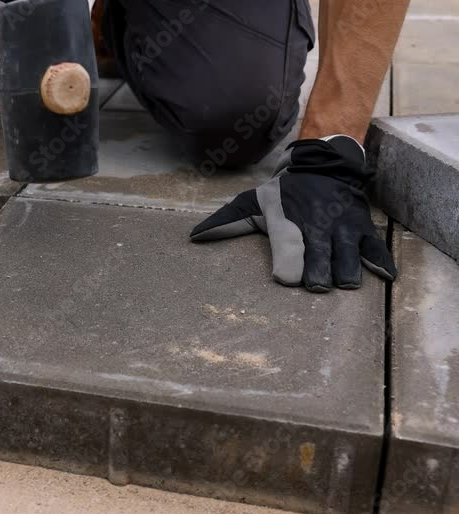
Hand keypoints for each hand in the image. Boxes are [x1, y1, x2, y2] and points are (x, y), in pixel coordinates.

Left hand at [190, 135, 396, 291]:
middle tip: (312, 285)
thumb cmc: (284, 193)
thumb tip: (193, 237)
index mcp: (288, 221)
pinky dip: (380, 262)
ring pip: (348, 256)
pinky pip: (377, 249)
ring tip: (341, 282)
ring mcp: (344, 228)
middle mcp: (318, 225)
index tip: (284, 278)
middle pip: (320, 257)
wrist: (325, 165)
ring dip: (345, 272)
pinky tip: (383, 276)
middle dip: (317, 274)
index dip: (288, 264)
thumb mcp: (253, 202)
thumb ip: (225, 221)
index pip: (288, 246)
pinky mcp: (365, 230)